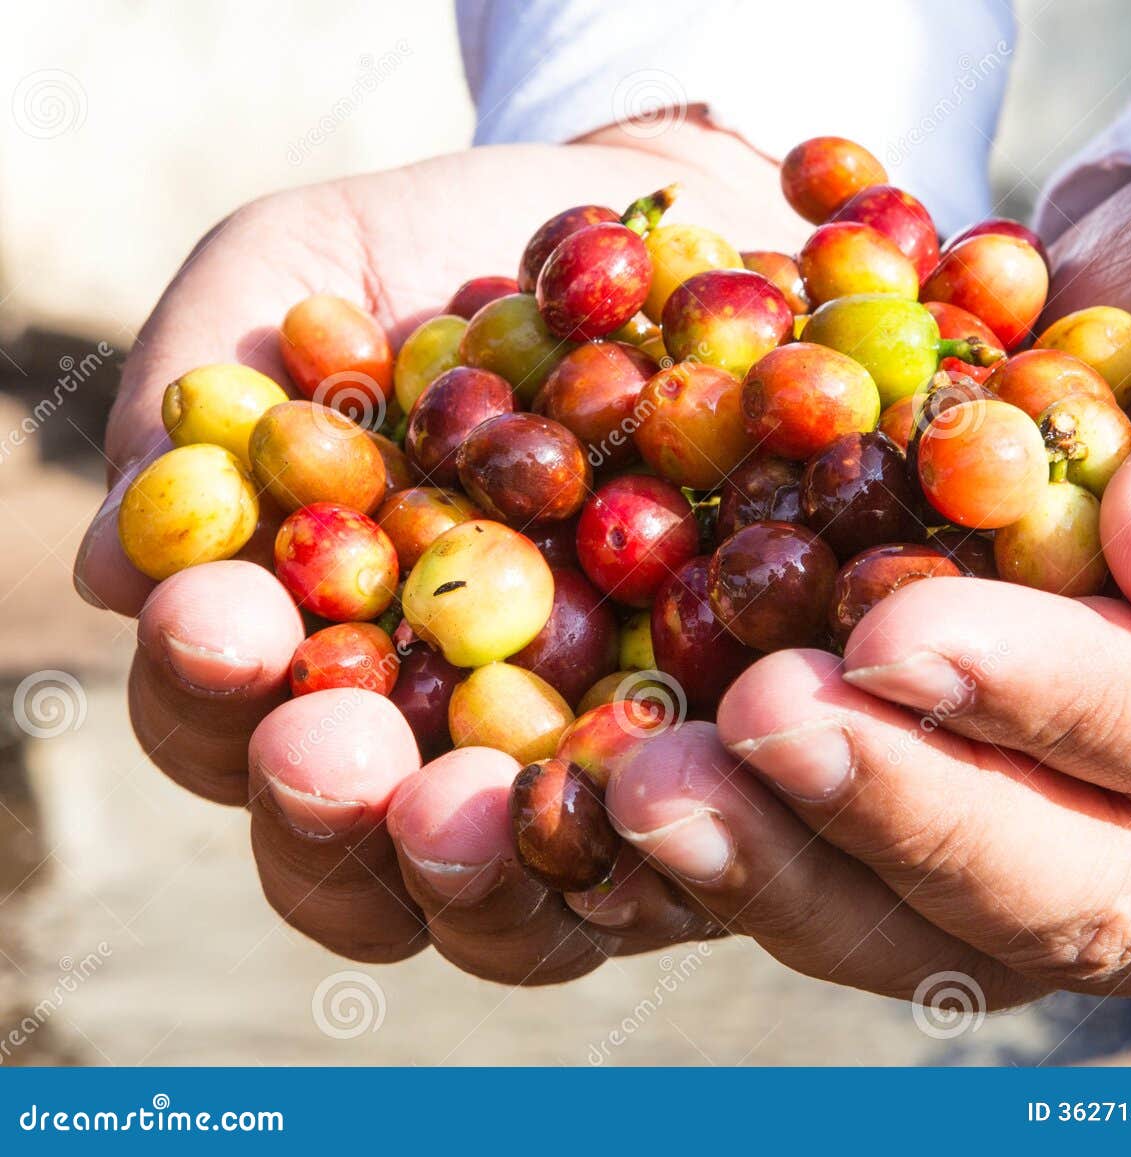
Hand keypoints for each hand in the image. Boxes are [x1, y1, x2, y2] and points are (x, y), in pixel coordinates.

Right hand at [73, 125, 803, 979]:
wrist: (668, 232)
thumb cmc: (454, 255)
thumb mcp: (299, 269)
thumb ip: (205, 394)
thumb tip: (115, 573)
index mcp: (307, 648)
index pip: (226, 721)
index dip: (206, 689)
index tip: (217, 618)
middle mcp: (432, 740)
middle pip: (356, 846)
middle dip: (322, 802)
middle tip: (323, 746)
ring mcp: (577, 769)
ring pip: (512, 889)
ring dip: (476, 864)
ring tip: (470, 799)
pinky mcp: (714, 760)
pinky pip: (692, 830)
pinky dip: (668, 824)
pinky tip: (663, 782)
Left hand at [608, 140, 1130, 1003]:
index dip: (1078, 706)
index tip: (905, 635)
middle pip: (1098, 897)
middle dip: (917, 818)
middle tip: (755, 730)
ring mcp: (1128, 852)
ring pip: (967, 932)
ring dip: (803, 868)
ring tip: (654, 788)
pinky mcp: (996, 823)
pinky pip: (879, 878)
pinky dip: (768, 844)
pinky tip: (648, 786)